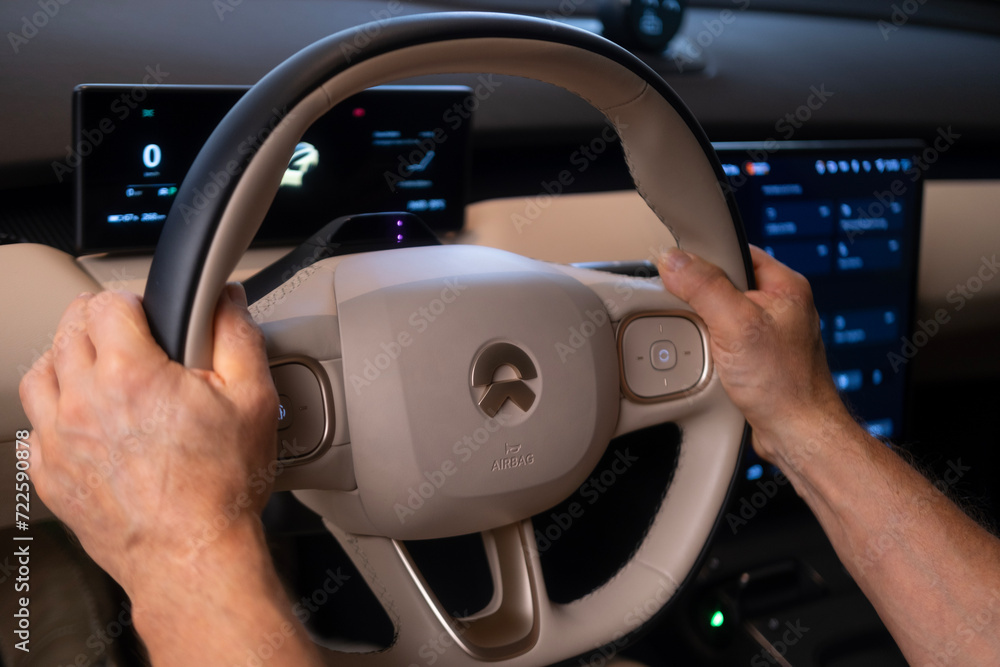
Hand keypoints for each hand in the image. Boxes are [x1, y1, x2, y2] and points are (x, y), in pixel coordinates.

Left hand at [18, 284, 278, 596]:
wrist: (192, 556)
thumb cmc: (222, 486)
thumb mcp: (254, 399)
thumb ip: (237, 336)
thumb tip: (224, 300)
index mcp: (130, 374)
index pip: (107, 302)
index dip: (135, 300)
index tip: (151, 317)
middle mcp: (82, 400)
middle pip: (68, 328)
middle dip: (102, 323)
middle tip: (135, 340)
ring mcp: (56, 440)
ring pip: (40, 371)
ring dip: (70, 361)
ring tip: (106, 374)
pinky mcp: (48, 474)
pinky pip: (33, 424)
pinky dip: (56, 412)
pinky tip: (90, 421)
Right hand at [657, 245, 849, 462]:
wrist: (796, 433)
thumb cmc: (784, 384)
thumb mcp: (736, 324)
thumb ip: (704, 287)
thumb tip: (674, 261)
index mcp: (787, 285)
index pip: (736, 254)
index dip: (706, 262)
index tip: (682, 273)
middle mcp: (782, 307)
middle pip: (725, 285)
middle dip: (703, 302)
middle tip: (698, 318)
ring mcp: (772, 334)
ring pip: (723, 316)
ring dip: (707, 330)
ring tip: (710, 346)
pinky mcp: (761, 358)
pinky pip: (727, 341)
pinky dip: (714, 351)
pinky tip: (714, 364)